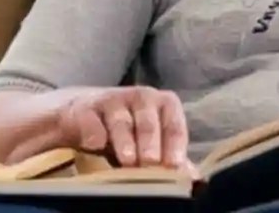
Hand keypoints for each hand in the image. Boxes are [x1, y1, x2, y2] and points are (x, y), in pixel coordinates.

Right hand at [57, 86, 190, 171]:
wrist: (84, 115)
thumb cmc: (128, 133)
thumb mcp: (152, 144)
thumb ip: (172, 159)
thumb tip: (194, 180)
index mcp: (163, 105)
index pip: (174, 125)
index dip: (175, 146)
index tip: (174, 166)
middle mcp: (140, 97)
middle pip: (148, 121)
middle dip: (150, 143)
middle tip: (150, 164)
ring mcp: (111, 100)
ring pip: (121, 121)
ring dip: (125, 141)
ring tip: (127, 161)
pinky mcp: (85, 108)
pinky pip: (91, 120)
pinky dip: (94, 133)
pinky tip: (95, 145)